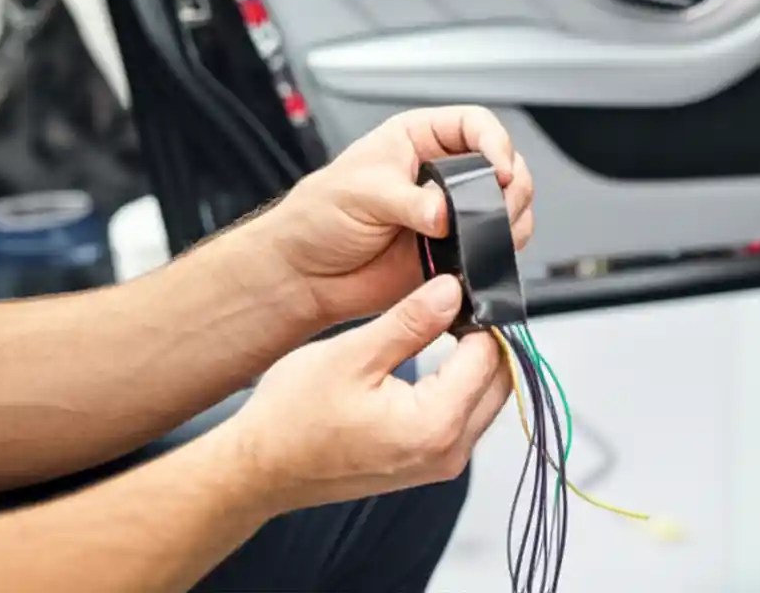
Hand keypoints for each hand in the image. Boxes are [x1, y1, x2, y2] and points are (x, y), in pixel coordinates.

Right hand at [222, 275, 510, 511]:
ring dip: (471, 363)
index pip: (489, 355)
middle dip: (482, 339)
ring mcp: (441, 462)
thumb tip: (452, 291)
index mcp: (435, 424)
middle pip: (498, 379)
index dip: (476, 316)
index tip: (454, 293)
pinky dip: (457, 386)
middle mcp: (449, 451)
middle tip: (446, 308)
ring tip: (434, 330)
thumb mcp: (352, 355)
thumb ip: (411, 321)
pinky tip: (429, 363)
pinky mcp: (430, 463)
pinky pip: (465, 417)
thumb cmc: (292, 420)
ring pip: (486, 398)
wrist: (260, 469)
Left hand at [256, 105, 534, 324]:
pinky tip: (481, 253)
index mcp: (418, 139)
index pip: (475, 125)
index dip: (495, 143)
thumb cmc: (318, 218)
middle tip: (499, 203)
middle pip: (503, 164)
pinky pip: (497, 244)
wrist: (307, 275)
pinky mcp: (456, 250)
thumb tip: (446, 212)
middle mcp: (442, 173)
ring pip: (508, 205)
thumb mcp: (361, 194)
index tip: (498, 169)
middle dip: (511, 184)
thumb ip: (409, 201)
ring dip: (509, 218)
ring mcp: (453, 213)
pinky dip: (500, 249)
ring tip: (486, 231)